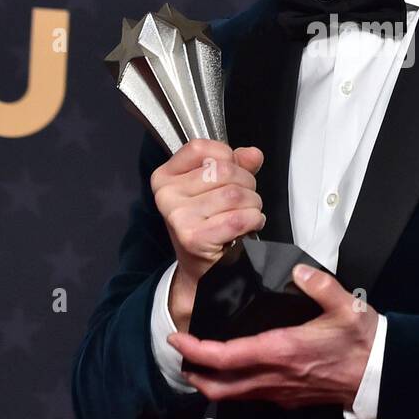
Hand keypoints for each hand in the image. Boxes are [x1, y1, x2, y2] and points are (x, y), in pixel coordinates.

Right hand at [150, 139, 264, 331]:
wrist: (201, 270)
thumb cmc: (208, 224)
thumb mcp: (215, 188)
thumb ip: (236, 164)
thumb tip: (253, 154)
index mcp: (164, 177)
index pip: (200, 148)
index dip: (226, 156)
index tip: (231, 172)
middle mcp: (166, 195)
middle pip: (223, 170)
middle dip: (247, 184)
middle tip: (244, 200)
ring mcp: (178, 217)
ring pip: (236, 193)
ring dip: (253, 204)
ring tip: (246, 215)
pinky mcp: (194, 238)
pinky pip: (240, 217)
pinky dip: (254, 220)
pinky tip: (248, 226)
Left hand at [167, 264, 379, 410]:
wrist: (379, 375)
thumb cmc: (363, 342)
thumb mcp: (347, 306)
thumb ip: (320, 285)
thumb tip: (298, 271)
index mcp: (283, 351)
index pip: (228, 357)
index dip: (198, 349)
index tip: (179, 337)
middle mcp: (276, 376)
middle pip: (221, 386)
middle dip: (194, 373)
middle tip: (180, 353)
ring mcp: (282, 391)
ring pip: (234, 395)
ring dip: (211, 382)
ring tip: (199, 363)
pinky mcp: (290, 398)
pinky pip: (252, 396)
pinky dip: (233, 386)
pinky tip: (235, 370)